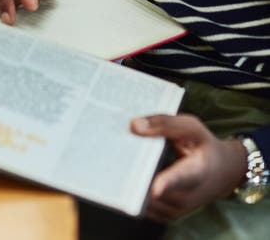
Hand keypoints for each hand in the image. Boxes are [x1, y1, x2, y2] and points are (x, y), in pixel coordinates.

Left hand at [131, 114, 247, 221]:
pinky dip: (135, 191)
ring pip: (143, 200)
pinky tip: (130, 172)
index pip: (180, 179)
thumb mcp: (191, 127)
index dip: (166, 184)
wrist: (223, 172)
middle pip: (151, 190)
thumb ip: (164, 124)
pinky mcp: (166, 215)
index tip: (155, 188)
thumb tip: (135, 126)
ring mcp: (176, 209)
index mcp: (196, 170)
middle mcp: (186, 196)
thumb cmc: (204, 146)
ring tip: (122, 161)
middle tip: (115, 154)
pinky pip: (143, 205)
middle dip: (132, 174)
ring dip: (130, 183)